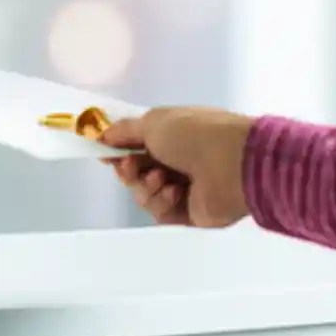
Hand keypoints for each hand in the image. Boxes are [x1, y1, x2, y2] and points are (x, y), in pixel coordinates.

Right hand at [101, 107, 252, 227]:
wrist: (232, 164)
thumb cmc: (194, 135)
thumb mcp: (153, 122)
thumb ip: (124, 131)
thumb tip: (103, 134)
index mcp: (172, 134)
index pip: (136, 145)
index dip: (119, 149)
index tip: (103, 151)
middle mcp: (177, 160)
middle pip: (136, 172)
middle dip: (129, 170)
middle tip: (132, 166)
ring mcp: (183, 187)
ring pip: (144, 194)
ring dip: (146, 186)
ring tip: (162, 178)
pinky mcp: (189, 213)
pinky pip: (160, 211)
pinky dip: (162, 201)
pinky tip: (176, 192)